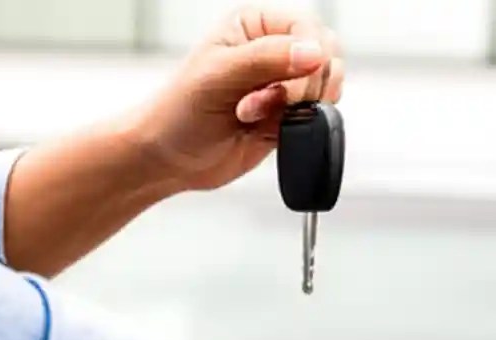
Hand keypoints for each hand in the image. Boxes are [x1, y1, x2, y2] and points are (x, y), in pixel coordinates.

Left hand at [124, 4, 343, 190]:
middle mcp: (272, 50)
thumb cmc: (180, 111)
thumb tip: (314, 53)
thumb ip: (267, 59)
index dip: (309, 54)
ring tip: (254, 115)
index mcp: (254, 24)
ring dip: (298, 108)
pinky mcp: (288, 117)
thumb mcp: (219, 76)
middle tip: (267, 101)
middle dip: (304, 85)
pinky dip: (298, 127)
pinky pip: (315, 118)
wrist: (169, 159)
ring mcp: (283, 85)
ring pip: (325, 89)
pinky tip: (265, 130)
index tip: (289, 81)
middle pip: (325, 57)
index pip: (307, 27)